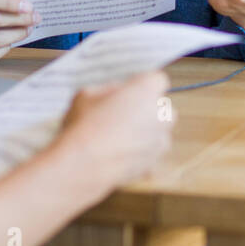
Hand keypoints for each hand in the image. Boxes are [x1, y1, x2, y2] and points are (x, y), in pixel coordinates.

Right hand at [60, 71, 172, 186]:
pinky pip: (150, 153)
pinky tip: (118, 154)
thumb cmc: (83, 125)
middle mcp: (160, 113)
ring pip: (159, 132)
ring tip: (118, 137)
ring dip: (146, 132)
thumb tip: (117, 94)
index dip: (143, 85)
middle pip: (163, 107)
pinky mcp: (153, 163)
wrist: (82, 165)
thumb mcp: (88, 94)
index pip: (157, 80)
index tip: (129, 91)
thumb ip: (109, 90)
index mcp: (147, 89)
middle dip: (148, 109)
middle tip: (123, 114)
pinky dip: (140, 153)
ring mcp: (159, 141)